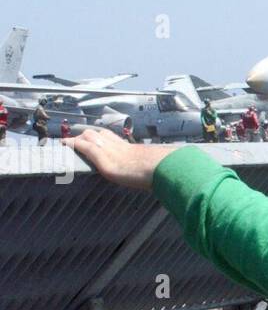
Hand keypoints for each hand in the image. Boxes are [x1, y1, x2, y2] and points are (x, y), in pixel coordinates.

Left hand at [63, 129, 177, 189]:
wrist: (157, 167)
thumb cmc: (159, 169)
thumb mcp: (153, 167)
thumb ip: (149, 168)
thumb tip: (161, 175)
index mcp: (128, 148)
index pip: (110, 137)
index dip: (100, 137)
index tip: (95, 139)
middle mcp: (117, 145)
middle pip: (97, 133)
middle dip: (86, 136)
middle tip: (77, 141)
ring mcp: (109, 150)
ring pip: (88, 136)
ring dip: (77, 139)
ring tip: (68, 144)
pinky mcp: (102, 157)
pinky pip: (84, 146)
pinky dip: (73, 144)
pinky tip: (64, 144)